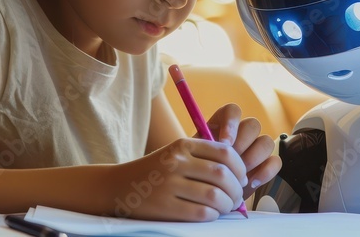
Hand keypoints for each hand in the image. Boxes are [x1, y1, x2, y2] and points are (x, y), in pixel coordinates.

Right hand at [109, 138, 246, 221]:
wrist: (118, 186)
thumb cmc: (156, 172)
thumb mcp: (176, 155)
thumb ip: (204, 158)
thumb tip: (241, 175)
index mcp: (182, 145)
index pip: (225, 152)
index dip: (240, 168)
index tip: (241, 178)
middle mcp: (176, 162)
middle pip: (222, 175)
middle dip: (236, 189)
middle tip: (236, 198)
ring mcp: (169, 184)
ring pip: (214, 195)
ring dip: (226, 205)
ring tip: (225, 207)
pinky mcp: (165, 206)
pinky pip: (201, 213)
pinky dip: (212, 215)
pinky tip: (210, 214)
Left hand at [201, 103, 281, 199]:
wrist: (210, 197)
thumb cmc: (200, 176)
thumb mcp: (196, 161)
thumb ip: (204, 150)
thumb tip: (213, 145)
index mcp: (223, 127)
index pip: (233, 111)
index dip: (231, 123)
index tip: (223, 143)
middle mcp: (242, 134)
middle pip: (253, 125)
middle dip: (243, 143)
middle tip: (232, 160)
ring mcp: (256, 149)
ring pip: (266, 141)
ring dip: (254, 158)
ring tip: (240, 175)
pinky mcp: (267, 165)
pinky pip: (275, 161)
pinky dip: (265, 172)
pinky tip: (251, 182)